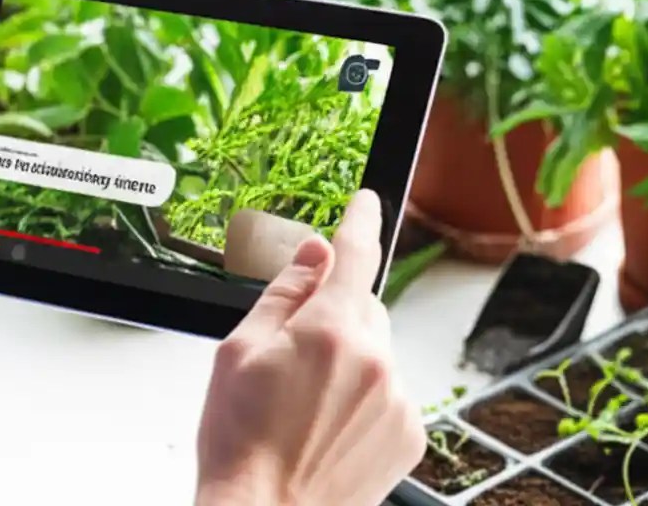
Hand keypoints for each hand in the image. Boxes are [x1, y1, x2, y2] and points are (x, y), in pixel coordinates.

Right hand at [195, 190, 424, 505]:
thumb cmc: (241, 443)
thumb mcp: (239, 351)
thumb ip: (284, 293)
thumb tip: (314, 254)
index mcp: (331, 331)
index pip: (355, 256)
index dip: (360, 221)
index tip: (366, 203)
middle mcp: (375, 360)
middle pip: (363, 308)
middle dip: (334, 317)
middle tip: (292, 356)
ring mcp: (397, 400)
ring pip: (377, 353)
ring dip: (349, 361)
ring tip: (304, 406)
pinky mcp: (409, 435)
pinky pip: (389, 393)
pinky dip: (365, 399)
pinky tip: (327, 428)